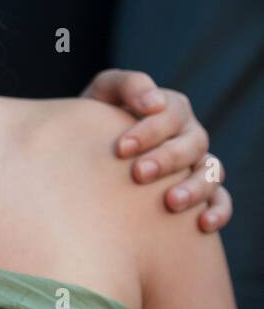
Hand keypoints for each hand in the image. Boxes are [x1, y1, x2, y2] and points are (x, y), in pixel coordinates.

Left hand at [81, 68, 231, 233]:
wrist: (87, 149)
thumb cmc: (97, 117)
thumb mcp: (104, 93)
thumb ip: (127, 85)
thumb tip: (154, 103)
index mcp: (170, 108)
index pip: (171, 114)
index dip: (149, 131)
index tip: (121, 148)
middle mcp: (189, 134)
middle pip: (192, 144)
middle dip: (167, 159)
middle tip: (139, 174)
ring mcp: (197, 163)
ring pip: (210, 172)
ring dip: (195, 187)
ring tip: (170, 202)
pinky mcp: (201, 191)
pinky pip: (221, 200)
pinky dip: (219, 210)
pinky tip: (202, 224)